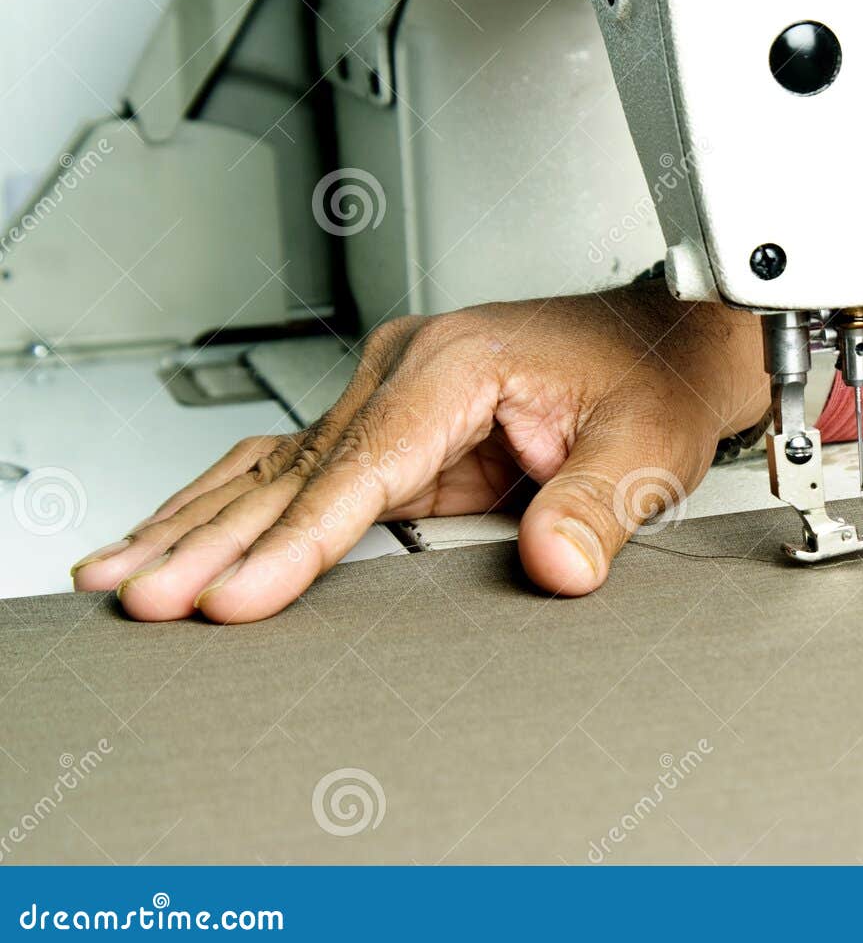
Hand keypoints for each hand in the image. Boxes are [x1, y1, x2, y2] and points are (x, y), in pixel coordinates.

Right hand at [72, 284, 767, 621]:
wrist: (664, 347)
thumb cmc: (653, 380)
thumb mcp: (647, 446)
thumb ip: (598, 505)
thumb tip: (556, 564)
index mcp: (459, 363)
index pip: (363, 467)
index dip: (299, 539)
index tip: (239, 593)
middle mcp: (410, 371)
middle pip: (297, 467)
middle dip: (215, 538)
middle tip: (143, 595)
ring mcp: (392, 397)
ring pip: (277, 469)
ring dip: (198, 524)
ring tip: (118, 574)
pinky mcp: (392, 429)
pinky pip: (299, 473)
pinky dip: (233, 508)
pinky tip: (176, 536)